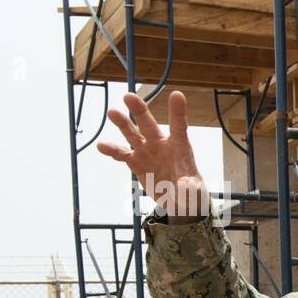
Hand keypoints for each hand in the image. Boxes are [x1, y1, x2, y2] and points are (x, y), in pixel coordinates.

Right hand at [96, 90, 208, 219]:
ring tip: (112, 112)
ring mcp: (147, 152)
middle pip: (149, 124)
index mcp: (180, 146)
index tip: (177, 95)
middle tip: (129, 96)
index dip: (177, 111)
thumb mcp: (194, 192)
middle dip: (139, 110)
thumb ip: (189, 187)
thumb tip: (184, 185)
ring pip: (132, 134)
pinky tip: (102, 146)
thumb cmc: (191, 192)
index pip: (179, 126)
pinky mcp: (137, 163)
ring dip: (122, 124)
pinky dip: (112, 150)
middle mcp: (161, 145)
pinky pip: (122, 155)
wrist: (179, 202)